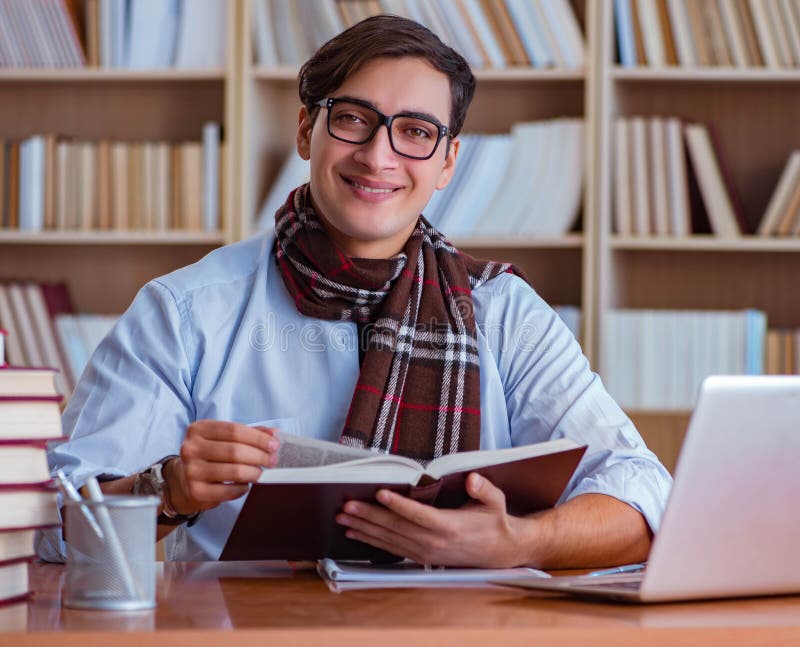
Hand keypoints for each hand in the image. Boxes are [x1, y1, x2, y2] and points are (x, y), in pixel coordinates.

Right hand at [164, 420, 279, 515]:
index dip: (258, 438)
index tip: (274, 445)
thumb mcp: (225, 439)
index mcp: (198, 429)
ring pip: (234, 471)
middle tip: (272, 461)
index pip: (235, 430)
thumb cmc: (210, 455)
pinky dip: (242, 488)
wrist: (182, 480)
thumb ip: (249, 433)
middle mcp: (191, 448)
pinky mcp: (196, 491)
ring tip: (261, 473)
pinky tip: (245, 485)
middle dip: (260, 456)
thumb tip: (274, 434)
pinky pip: (229, 490)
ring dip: (254, 473)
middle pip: (235, 451)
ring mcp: (191, 471)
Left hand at [336, 473, 527, 567]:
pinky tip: (354, 533)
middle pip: (396, 528)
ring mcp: (425, 552)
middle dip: (369, 516)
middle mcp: (434, 542)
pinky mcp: (420, 557)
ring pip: (389, 540)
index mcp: (450, 527)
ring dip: (364, 528)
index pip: (419, 515)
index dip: (399, 505)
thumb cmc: (495, 522)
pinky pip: (390, 549)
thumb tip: (473, 478)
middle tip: (346, 505)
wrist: (500, 553)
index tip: (380, 493)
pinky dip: (370, 541)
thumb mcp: (496, 502)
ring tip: (342, 517)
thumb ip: (484, 490)